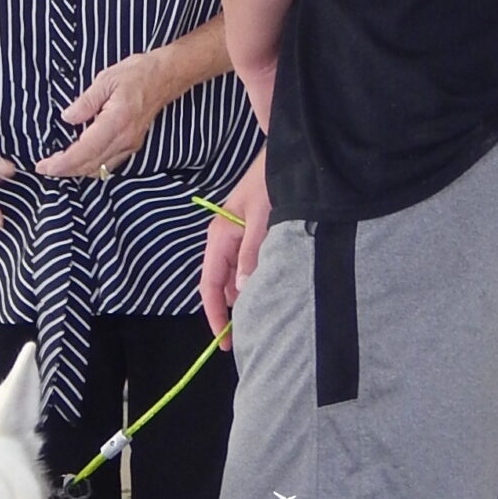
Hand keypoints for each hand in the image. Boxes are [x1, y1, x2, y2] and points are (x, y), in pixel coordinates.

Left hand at [34, 50, 169, 178]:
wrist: (166, 76)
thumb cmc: (137, 73)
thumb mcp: (105, 79)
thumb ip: (85, 102)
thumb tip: (67, 118)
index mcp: (116, 121)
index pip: (84, 151)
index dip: (62, 163)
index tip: (44, 166)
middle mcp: (124, 138)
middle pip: (90, 165)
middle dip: (65, 170)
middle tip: (44, 168)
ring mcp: (130, 144)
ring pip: (100, 169)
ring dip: (77, 171)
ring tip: (58, 166)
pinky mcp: (133, 145)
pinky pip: (109, 164)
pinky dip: (91, 167)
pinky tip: (79, 161)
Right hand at [200, 153, 269, 339]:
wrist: (288, 158)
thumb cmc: (271, 183)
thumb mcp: (263, 218)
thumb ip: (252, 252)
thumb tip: (241, 288)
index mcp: (219, 236)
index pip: (209, 284)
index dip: (214, 314)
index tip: (224, 340)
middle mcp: (224, 240)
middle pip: (220, 285)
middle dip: (230, 311)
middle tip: (248, 336)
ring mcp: (238, 239)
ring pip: (236, 277)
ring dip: (245, 297)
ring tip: (262, 318)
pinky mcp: (252, 236)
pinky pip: (248, 267)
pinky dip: (255, 282)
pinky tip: (270, 292)